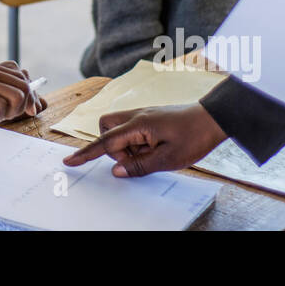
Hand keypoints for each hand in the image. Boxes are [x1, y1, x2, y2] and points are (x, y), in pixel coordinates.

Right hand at [0, 60, 45, 131]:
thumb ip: (0, 91)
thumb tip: (35, 103)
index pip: (22, 75)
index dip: (29, 94)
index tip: (27, 110)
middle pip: (24, 87)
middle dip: (20, 107)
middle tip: (3, 115)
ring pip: (17, 97)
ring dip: (7, 113)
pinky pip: (1, 108)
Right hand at [63, 103, 224, 176]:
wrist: (214, 118)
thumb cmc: (194, 136)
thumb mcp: (168, 159)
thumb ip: (139, 165)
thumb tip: (116, 170)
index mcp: (138, 125)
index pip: (105, 142)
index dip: (87, 153)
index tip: (70, 161)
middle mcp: (136, 116)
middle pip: (106, 129)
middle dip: (113, 147)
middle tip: (138, 158)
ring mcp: (143, 115)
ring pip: (118, 130)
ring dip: (128, 146)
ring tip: (154, 153)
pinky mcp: (150, 118)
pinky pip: (132, 130)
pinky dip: (137, 142)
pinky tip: (156, 147)